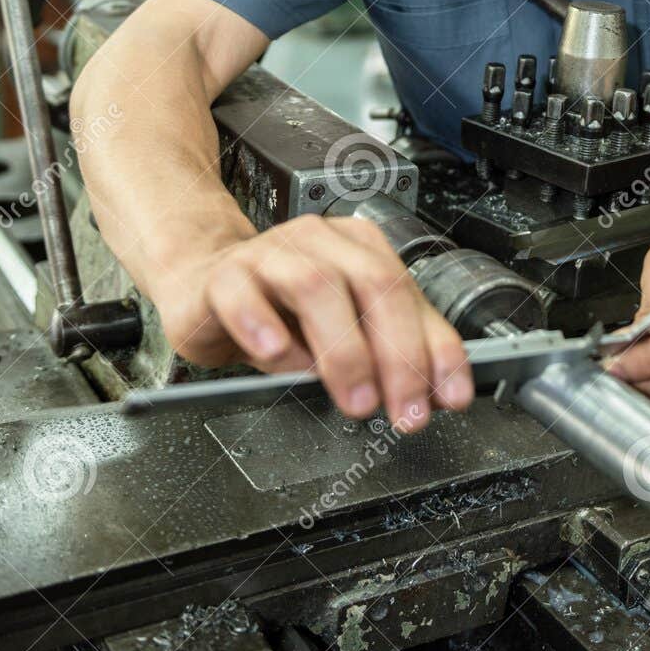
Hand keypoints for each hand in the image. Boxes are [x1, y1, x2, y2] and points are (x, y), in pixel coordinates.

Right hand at [151, 214, 472, 430]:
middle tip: (399, 408)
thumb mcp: (344, 327)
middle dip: (395, 353)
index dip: (435, 348)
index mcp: (359, 248)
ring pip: (315, 285)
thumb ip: (390, 353)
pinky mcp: (223, 277)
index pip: (410, 293)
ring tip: (354, 396)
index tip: (446, 397)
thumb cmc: (278, 308)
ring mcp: (270, 253)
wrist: (202, 283)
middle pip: (373, 283)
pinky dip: (263, 327)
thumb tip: (435, 395)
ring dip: (343, 349)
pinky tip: (277, 355)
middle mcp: (320, 242)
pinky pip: (243, 295)